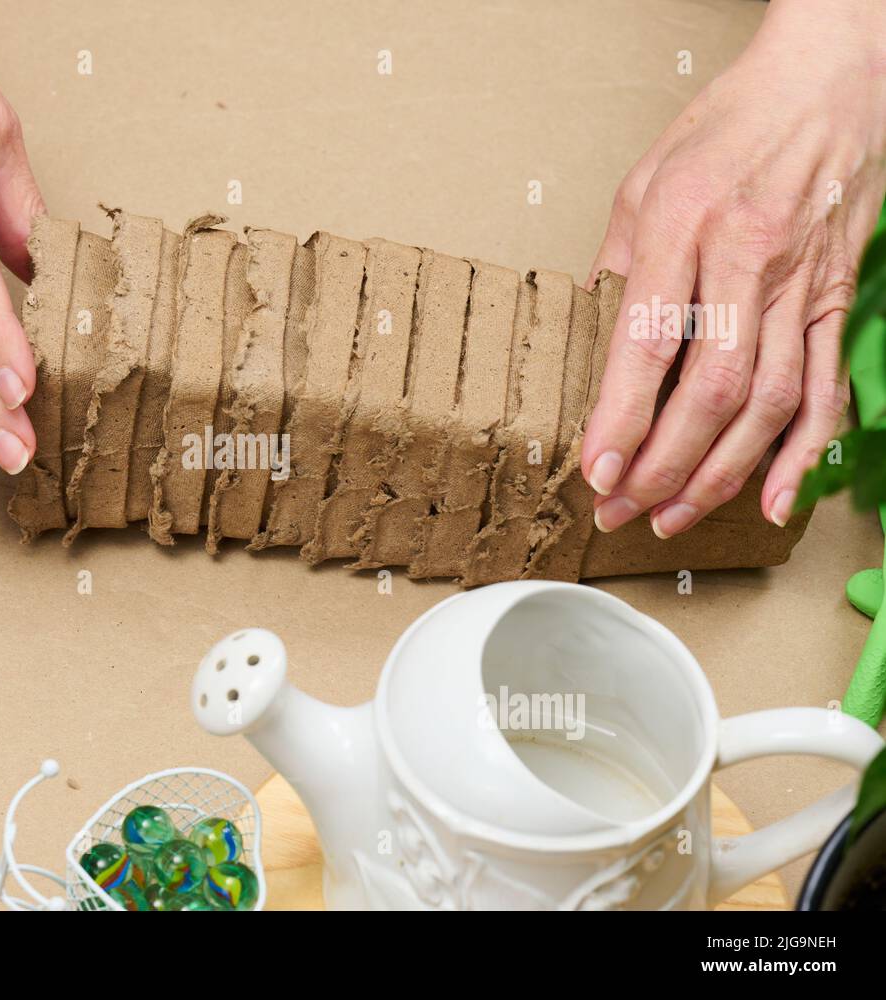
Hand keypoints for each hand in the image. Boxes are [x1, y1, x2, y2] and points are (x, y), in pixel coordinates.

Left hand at [583, 0, 885, 536]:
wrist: (830, 81)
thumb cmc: (729, 125)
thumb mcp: (644, 181)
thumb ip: (617, 264)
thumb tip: (588, 338)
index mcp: (684, 225)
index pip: (648, 344)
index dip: (621, 419)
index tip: (595, 472)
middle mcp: (745, 260)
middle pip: (711, 390)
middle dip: (661, 466)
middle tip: (620, 511)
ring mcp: (800, 285)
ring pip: (766, 403)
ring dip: (717, 474)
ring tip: (672, 517)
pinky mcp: (835, 300)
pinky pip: (823, 389)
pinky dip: (801, 454)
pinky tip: (770, 499)